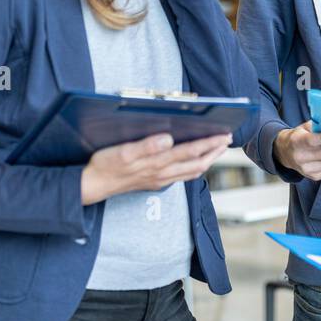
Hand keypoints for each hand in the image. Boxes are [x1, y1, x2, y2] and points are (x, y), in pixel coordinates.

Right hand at [80, 132, 229, 204]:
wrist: (93, 185)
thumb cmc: (106, 165)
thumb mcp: (123, 152)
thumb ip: (146, 146)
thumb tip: (168, 138)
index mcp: (157, 163)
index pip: (190, 151)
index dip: (209, 143)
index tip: (224, 135)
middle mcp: (162, 174)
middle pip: (197, 164)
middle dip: (214, 152)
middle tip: (226, 140)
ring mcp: (159, 180)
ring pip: (191, 172)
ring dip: (207, 160)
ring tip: (216, 150)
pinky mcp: (154, 183)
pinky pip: (181, 177)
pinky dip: (194, 168)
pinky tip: (194, 164)